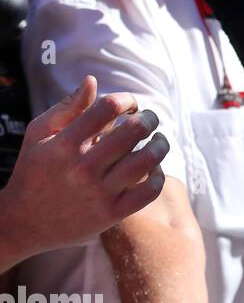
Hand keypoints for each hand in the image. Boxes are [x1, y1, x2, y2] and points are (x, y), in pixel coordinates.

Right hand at [0, 76, 168, 270]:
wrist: (23, 222)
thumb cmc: (34, 171)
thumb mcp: (39, 135)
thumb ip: (68, 108)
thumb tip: (93, 80)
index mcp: (64, 144)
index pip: (107, 107)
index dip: (127, 100)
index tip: (130, 105)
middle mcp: (83, 167)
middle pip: (134, 131)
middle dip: (149, 118)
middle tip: (148, 119)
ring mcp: (99, 192)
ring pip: (147, 160)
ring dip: (160, 144)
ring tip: (157, 140)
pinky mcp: (111, 214)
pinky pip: (149, 191)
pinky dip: (158, 175)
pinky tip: (152, 168)